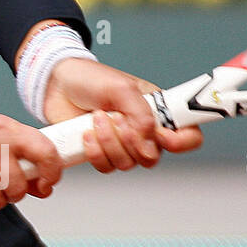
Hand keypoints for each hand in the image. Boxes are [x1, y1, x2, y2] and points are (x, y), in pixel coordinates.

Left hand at [41, 59, 201, 172]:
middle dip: (131, 142)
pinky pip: (106, 167)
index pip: (188, 135)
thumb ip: (141, 115)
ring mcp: (122, 144)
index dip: (181, 142)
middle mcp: (143, 130)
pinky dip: (95, 152)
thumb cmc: (91, 79)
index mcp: (158, 111)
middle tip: (117, 120)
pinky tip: (86, 133)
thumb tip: (150, 144)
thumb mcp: (121, 88)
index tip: (161, 135)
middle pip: (153, 157)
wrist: (57, 85)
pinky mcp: (101, 153)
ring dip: (109, 143)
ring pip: (128, 164)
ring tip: (97, 119)